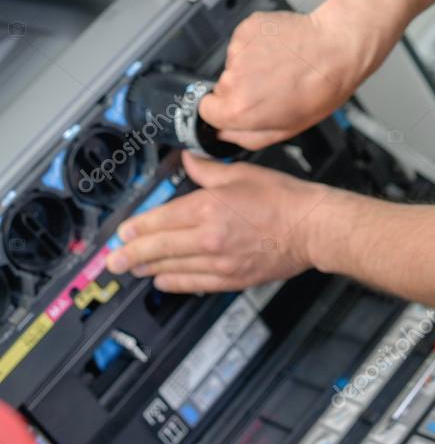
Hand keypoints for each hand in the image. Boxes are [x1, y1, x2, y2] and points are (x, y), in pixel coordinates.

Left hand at [105, 151, 334, 292]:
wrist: (311, 228)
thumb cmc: (283, 199)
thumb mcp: (241, 173)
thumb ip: (208, 169)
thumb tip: (189, 159)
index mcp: (207, 208)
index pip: (160, 221)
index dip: (137, 228)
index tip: (123, 232)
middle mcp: (208, 239)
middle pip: (159, 248)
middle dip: (132, 254)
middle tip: (113, 260)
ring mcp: (219, 262)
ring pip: (173, 268)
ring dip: (148, 269)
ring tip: (132, 270)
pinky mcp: (232, 279)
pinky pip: (195, 283)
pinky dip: (175, 283)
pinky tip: (163, 282)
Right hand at [198, 0, 388, 149]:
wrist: (336, 49)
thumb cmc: (319, 88)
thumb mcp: (285, 130)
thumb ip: (246, 137)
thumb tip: (223, 135)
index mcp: (238, 108)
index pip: (205, 111)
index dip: (225, 111)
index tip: (241, 106)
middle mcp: (233, 78)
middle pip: (221, 87)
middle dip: (241, 89)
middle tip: (272, 87)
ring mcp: (238, 49)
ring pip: (234, 64)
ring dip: (251, 66)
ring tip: (280, 68)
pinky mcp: (246, 28)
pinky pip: (243, 42)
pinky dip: (257, 46)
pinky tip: (279, 51)